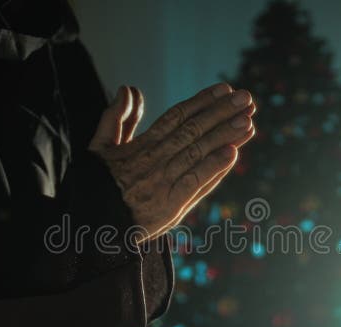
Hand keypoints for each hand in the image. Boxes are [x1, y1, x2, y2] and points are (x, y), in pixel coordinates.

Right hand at [89, 83, 255, 241]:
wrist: (93, 224)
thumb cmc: (97, 184)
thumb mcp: (100, 147)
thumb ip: (115, 118)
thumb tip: (128, 89)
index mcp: (140, 145)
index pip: (176, 117)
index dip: (201, 101)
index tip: (223, 89)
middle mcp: (153, 161)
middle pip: (192, 131)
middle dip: (220, 113)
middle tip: (246, 98)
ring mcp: (162, 184)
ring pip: (197, 154)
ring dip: (224, 137)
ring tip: (248, 122)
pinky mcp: (169, 207)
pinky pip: (195, 183)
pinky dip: (214, 168)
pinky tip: (233, 153)